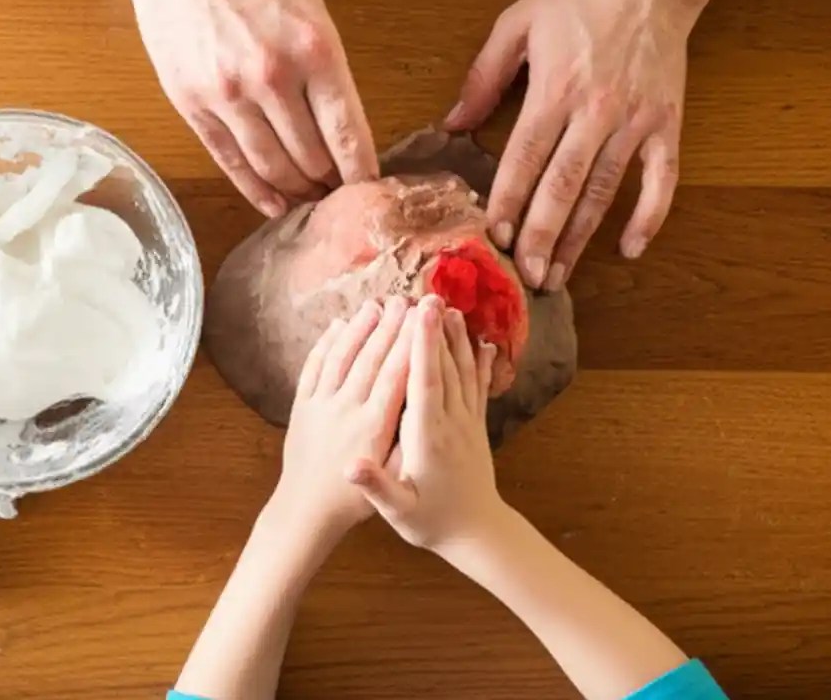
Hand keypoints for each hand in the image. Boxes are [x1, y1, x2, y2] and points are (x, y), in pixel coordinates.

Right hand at [125, 0, 378, 216]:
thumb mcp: (309, 11)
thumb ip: (324, 68)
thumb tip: (340, 127)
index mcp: (314, 50)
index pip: (348, 133)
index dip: (362, 171)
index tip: (370, 189)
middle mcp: (273, 78)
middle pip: (312, 158)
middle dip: (330, 183)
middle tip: (339, 195)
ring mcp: (229, 96)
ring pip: (273, 167)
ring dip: (296, 191)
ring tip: (310, 199)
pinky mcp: (193, 105)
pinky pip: (231, 162)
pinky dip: (255, 191)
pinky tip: (274, 205)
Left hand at [272, 296, 414, 539]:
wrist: (306, 512)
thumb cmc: (355, 502)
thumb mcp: (392, 482)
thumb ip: (409, 447)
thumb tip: (430, 413)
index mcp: (373, 426)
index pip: (396, 375)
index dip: (411, 344)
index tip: (425, 320)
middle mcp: (345, 409)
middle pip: (370, 359)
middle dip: (389, 327)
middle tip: (406, 300)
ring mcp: (321, 405)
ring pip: (341, 357)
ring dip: (359, 329)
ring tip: (375, 305)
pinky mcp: (302, 406)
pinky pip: (313, 368)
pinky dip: (325, 344)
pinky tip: (338, 326)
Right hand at [349, 297, 504, 551]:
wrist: (477, 535)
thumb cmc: (430, 523)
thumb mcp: (397, 511)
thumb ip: (375, 485)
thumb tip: (349, 465)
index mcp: (427, 439)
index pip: (424, 383)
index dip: (423, 347)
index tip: (420, 316)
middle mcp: (451, 424)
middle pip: (445, 368)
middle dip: (437, 331)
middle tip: (430, 295)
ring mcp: (468, 424)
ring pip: (463, 373)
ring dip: (457, 340)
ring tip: (451, 308)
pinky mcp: (476, 428)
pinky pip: (478, 387)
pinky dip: (479, 362)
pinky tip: (482, 343)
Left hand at [445, 0, 722, 289]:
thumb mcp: (517, 25)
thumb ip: (482, 78)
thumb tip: (453, 125)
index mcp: (555, 90)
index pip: (525, 159)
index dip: (510, 202)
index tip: (496, 238)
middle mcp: (595, 112)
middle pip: (563, 187)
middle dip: (542, 236)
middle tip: (527, 276)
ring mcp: (635, 122)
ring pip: (605, 193)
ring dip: (580, 239)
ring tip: (558, 275)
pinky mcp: (667, 124)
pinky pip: (662, 180)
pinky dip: (649, 218)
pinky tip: (629, 249)